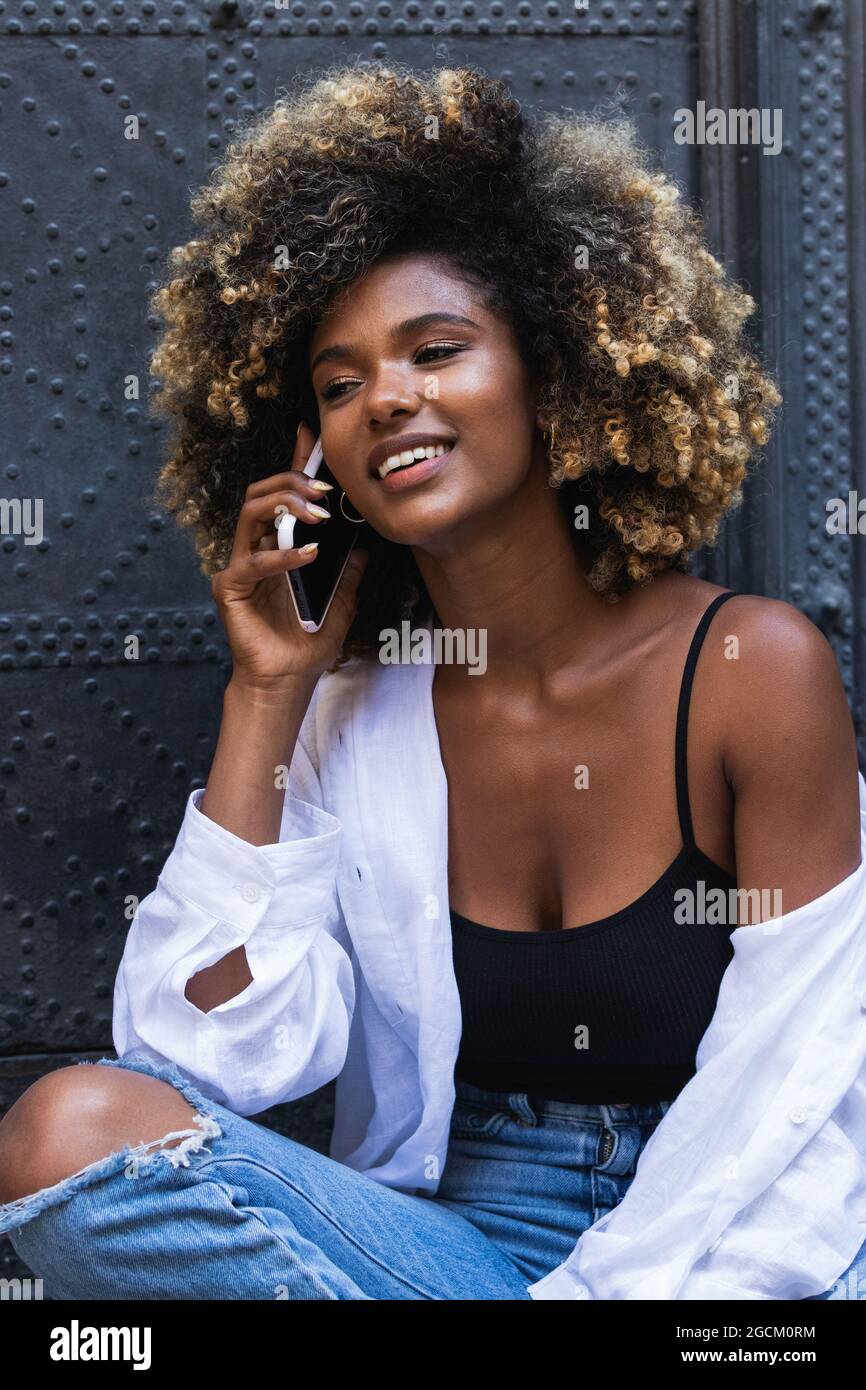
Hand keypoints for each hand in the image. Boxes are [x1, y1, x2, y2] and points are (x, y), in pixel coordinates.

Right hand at [210, 423, 368, 687]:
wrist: (288, 680)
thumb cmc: (308, 643)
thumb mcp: (341, 600)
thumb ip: (348, 571)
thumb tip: (365, 544)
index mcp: (279, 547)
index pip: (284, 497)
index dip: (294, 464)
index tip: (308, 435)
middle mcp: (256, 550)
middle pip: (261, 494)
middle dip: (292, 481)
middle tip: (324, 490)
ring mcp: (240, 566)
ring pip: (251, 514)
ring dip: (285, 505)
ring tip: (318, 515)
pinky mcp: (230, 588)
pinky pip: (253, 562)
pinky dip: (282, 555)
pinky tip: (309, 555)